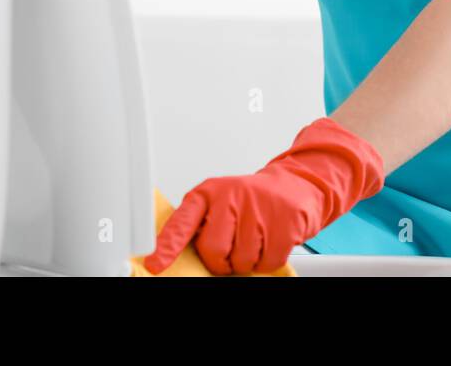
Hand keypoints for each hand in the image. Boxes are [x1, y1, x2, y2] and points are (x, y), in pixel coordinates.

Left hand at [142, 117, 383, 274]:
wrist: (296, 186)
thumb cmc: (252, 201)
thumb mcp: (221, 204)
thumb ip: (202, 226)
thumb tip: (181, 260)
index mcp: (209, 193)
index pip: (182, 221)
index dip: (167, 246)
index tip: (154, 264)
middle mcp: (231, 197)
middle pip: (213, 249)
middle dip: (221, 261)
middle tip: (230, 251)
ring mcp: (258, 209)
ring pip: (241, 260)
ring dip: (247, 260)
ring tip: (254, 238)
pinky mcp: (282, 223)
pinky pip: (266, 262)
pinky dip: (267, 261)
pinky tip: (269, 241)